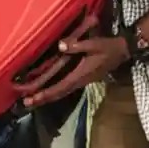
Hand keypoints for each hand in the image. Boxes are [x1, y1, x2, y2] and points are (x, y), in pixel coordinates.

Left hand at [15, 36, 129, 108]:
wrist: (123, 52)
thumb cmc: (108, 47)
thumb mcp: (94, 44)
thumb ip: (77, 45)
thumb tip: (60, 45)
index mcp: (80, 75)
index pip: (59, 87)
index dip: (45, 94)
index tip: (32, 98)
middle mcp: (79, 81)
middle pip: (58, 94)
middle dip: (42, 99)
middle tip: (25, 103)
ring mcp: (81, 81)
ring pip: (61, 92)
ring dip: (47, 97)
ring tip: (32, 100)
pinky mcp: (82, 79)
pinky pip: (65, 88)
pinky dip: (54, 92)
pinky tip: (47, 92)